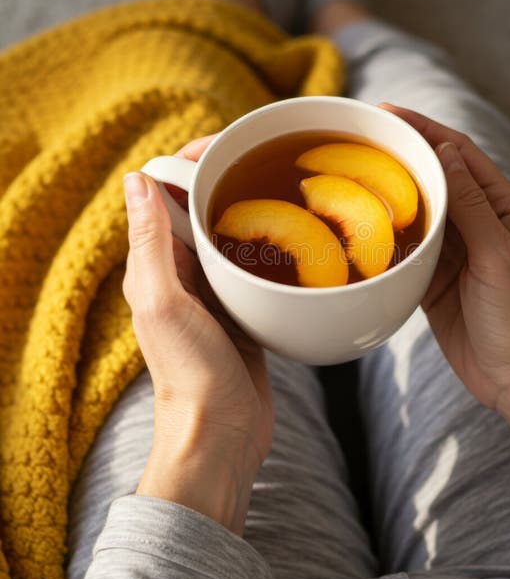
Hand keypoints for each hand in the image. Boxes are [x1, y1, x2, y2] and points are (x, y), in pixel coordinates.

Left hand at [123, 136, 272, 532]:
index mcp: (156, 264)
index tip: (228, 145)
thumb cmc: (190, 374)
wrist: (222, 434)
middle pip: (203, 207)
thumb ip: (150, 243)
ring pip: (233, 232)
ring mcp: (217, 291)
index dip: (191, 162)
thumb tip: (138, 178)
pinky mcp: (246, 310)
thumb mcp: (164, 302)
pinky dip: (274, 243)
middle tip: (269, 158)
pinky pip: (257, 264)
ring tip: (290, 185)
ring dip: (255, 206)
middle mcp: (183, 272)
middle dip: (229, 177)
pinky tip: (301, 234)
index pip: (167, 194)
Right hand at [382, 104, 509, 461]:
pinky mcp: (433, 279)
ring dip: (388, 192)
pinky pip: (407, 247)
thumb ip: (471, 206)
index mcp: (504, 208)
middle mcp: (480, 223)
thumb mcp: (497, 256)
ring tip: (349, 171)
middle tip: (359, 137)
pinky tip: (358, 223)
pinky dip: (384, 234)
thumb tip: (447, 153)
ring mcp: (455, 252)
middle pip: (435, 177)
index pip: (461, 155)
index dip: (426, 130)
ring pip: (417, 210)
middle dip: (401, 155)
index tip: (388, 112)